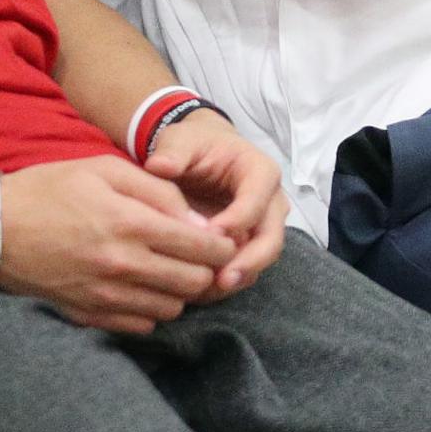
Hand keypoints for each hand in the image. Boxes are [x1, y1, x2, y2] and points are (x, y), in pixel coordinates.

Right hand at [0, 154, 236, 333]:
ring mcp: (106, 296)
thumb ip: (156, 189)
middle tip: (199, 255)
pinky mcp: (90, 317)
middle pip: (194, 283)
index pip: (201, 247)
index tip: (222, 238)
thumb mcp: (103, 168)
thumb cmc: (49, 189)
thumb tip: (196, 219)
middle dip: (206, 269)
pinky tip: (141, 286)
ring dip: (179, 290)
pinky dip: (151, 309)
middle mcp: (123, 265)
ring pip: (172, 308)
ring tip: (168, 268)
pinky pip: (143, 325)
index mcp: (129, 222)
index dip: (222, 244)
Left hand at [144, 109, 288, 299]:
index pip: (256, 201)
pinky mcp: (251, 244)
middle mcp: (271, 201)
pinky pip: (246, 268)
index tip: (209, 234)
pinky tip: (201, 291)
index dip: (236, 221)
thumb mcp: (182, 140)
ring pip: (260, 260)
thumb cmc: (195, 144)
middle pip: (270, 238)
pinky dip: (227, 281)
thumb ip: (173, 152)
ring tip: (207, 291)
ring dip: (237, 277)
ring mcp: (264, 226)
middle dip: (249, 261)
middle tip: (221, 280)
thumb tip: (159, 166)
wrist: (202, 154)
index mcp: (260, 171)